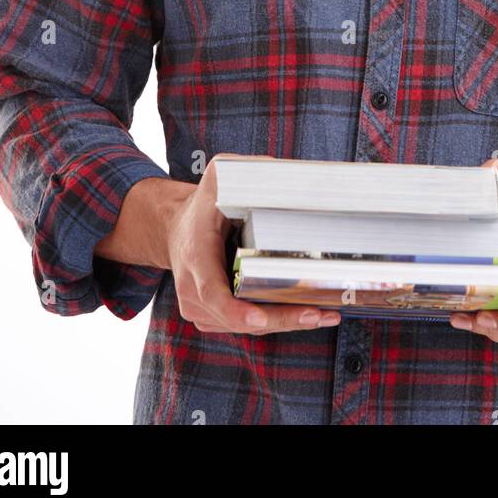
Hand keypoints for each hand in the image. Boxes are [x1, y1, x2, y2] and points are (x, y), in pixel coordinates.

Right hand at [166, 153, 342, 335]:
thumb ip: (246, 171)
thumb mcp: (219, 177)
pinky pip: (244, 326)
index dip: (235, 310)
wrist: (175, 230)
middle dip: (280, 318)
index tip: (259, 317)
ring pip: (246, 326)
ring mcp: (199, 308)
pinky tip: (305, 315)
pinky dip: (274, 322)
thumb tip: (285, 172)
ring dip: (284, 322)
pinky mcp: (210, 318)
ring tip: (322, 315)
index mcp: (195, 256)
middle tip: (315, 314)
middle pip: (238, 317)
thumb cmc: (202, 205)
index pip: (211, 291)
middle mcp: (192, 289)